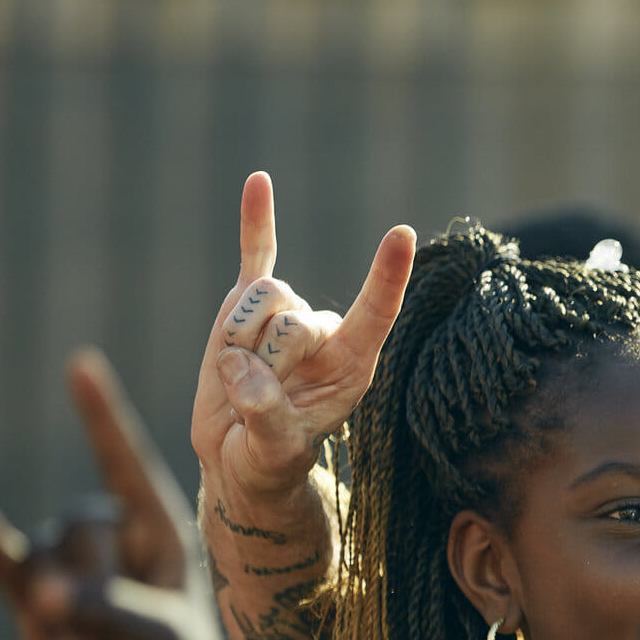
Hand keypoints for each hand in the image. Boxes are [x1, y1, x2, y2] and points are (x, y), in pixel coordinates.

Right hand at [0, 352, 229, 639]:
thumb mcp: (163, 639)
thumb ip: (114, 610)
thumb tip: (51, 597)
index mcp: (161, 529)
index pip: (126, 462)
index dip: (101, 415)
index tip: (81, 364)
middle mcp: (112, 535)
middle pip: (79, 523)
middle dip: (93, 576)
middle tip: (122, 630)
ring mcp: (70, 564)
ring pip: (46, 554)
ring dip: (64, 604)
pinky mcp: (35, 597)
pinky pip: (8, 566)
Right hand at [190, 172, 414, 499]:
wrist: (237, 457)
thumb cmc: (268, 459)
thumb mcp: (273, 452)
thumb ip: (265, 414)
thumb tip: (242, 368)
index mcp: (352, 364)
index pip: (376, 311)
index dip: (387, 276)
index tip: (402, 234)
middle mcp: (326, 333)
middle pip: (292, 313)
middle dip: (264, 358)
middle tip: (260, 400)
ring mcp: (287, 315)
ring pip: (260, 298)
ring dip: (239, 340)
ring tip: (242, 379)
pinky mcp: (249, 307)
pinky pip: (256, 255)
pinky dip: (256, 220)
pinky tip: (258, 180)